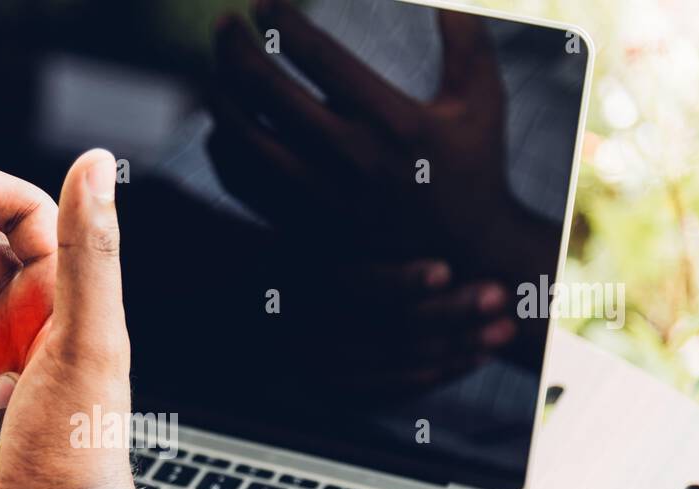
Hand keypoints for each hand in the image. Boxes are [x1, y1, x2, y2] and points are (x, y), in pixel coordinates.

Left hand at [211, 0, 519, 270]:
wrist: (464, 254)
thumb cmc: (474, 169)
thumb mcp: (482, 100)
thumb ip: (464, 39)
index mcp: (392, 121)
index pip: (320, 58)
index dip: (284, 22)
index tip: (262, 2)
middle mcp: (351, 158)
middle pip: (271, 92)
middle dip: (240, 49)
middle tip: (225, 24)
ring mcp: (322, 195)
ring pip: (247, 139)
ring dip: (223, 96)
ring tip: (216, 69)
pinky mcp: (305, 223)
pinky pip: (246, 183)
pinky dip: (226, 148)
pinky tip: (224, 123)